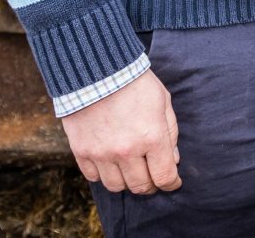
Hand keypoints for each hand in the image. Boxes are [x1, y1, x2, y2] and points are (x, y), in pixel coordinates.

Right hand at [62, 68, 179, 194]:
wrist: (95, 68)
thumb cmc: (134, 82)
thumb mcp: (162, 101)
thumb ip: (170, 132)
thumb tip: (173, 159)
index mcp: (152, 137)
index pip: (164, 176)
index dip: (171, 183)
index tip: (172, 182)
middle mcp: (126, 150)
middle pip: (140, 186)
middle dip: (150, 184)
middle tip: (152, 176)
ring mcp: (101, 152)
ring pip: (116, 186)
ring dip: (126, 181)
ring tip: (130, 169)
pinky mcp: (81, 150)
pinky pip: (93, 177)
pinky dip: (103, 174)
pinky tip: (110, 162)